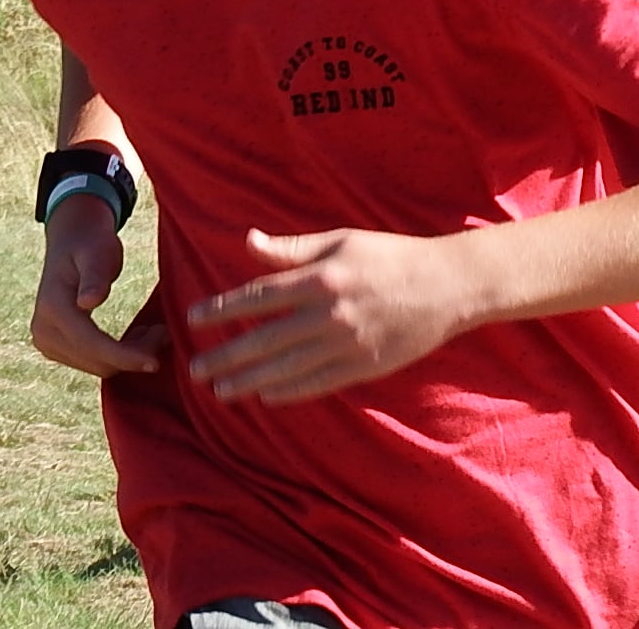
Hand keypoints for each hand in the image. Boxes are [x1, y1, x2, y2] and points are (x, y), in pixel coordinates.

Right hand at [30, 195, 164, 376]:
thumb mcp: (98, 252)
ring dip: (129, 356)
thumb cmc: (91, 242)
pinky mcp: (58, 347)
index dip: (124, 357)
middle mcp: (44, 332)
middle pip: (95, 361)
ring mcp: (48, 342)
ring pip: (97, 366)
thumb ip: (95, 275)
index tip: (156, 362)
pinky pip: (94, 361)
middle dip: (133, 356)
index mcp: (53, 308)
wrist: (73, 240)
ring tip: (157, 331)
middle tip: (166, 334)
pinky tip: (141, 335)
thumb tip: (88, 302)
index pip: (91, 344)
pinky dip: (119, 354)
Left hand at [187, 228, 468, 405]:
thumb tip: (249, 240)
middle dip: (226, 356)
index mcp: (320, 278)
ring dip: (249, 381)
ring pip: (285, 369)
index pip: (259, 296)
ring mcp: (345, 345)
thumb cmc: (390, 255)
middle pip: (265, 340)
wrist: (445, 286)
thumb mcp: (341, 241)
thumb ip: (292, 248)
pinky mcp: (362, 367)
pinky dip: (287, 393)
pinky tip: (265, 397)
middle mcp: (328, 315)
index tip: (193, 319)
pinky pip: (316, 385)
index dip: (222, 309)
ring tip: (220, 391)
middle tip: (194, 369)